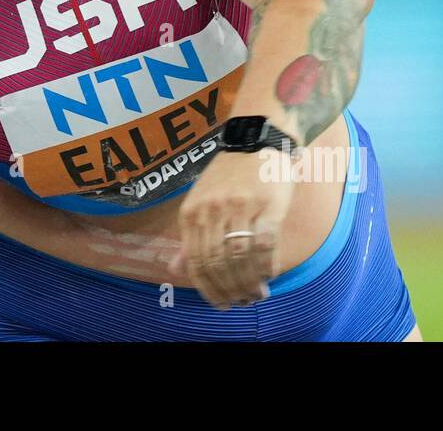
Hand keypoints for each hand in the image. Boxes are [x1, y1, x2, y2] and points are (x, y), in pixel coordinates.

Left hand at [166, 147, 295, 308]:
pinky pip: (265, 242)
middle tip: (242, 302)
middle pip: (217, 263)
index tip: (221, 304)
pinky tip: (269, 274)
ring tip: (256, 294)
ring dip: (248, 282)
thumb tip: (173, 269)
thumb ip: (190, 238)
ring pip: (240, 256)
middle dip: (229, 289)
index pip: (196, 261)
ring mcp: (240, 206)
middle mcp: (212, 210)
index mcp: (192, 212)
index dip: (208, 289)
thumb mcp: (200, 203)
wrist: (256, 139)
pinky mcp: (268, 204)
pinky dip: (266, 264)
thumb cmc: (228, 175)